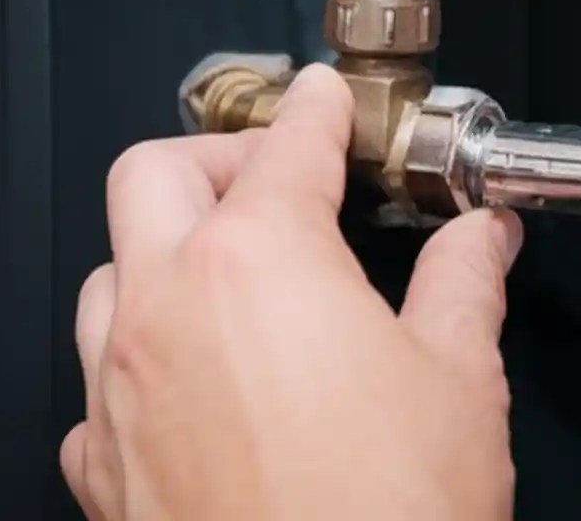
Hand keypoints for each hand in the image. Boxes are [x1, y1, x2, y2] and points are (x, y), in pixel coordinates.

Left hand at [59, 64, 521, 519]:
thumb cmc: (390, 517)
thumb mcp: (458, 377)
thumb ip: (464, 283)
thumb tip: (480, 240)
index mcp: (261, 264)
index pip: (286, 146)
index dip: (316, 110)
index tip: (326, 101)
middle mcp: (169, 312)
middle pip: (154, 175)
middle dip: (221, 157)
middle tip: (278, 176)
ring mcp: (122, 392)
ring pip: (110, 272)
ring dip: (168, 249)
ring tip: (237, 271)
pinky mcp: (108, 468)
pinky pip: (99, 380)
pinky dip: (146, 352)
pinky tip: (201, 381)